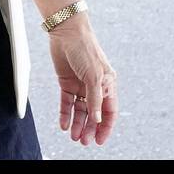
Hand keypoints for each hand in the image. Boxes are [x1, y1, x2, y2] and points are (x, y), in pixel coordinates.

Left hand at [48, 17, 117, 145]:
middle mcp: (95, 88)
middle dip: (90, 128)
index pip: (109, 112)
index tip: (100, 141)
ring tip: (74, 137)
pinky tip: (64, 124)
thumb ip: (95, 98)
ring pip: (80, 110)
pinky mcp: (66, 82)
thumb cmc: (86, 50)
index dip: (105, 127)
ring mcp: (80, 86)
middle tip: (84, 142)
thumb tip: (96, 119)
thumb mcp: (94, 76)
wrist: (67, 32)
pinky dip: (65, 114)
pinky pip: (66, 102)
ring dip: (77, 124)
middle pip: (93, 114)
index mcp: (108, 86)